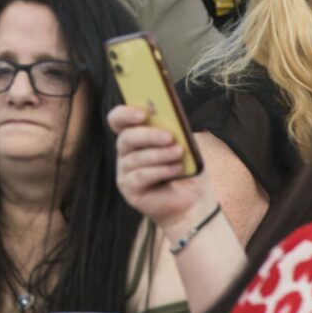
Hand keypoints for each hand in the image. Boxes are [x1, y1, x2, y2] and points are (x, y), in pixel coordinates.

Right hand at [108, 104, 208, 232]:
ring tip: (178, 153)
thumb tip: (170, 118)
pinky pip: (140, 176)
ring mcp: (124, 171)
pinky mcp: (129, 189)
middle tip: (169, 136)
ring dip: (160, 155)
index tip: (146, 111)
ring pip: (135, 158)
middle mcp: (125, 152)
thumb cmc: (187, 168)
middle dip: (148, 135)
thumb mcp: (184, 144)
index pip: (118, 119)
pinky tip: (176, 169)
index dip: (126, 113)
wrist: (193, 201)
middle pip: (126, 137)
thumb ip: (174, 130)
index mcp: (135, 134)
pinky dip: (160, 171)